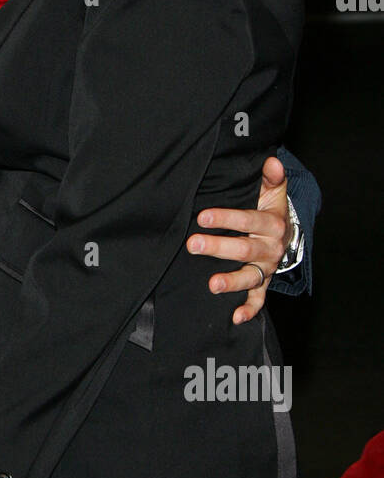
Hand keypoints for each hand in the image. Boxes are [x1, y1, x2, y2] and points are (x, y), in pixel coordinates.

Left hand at [186, 155, 288, 324]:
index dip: (227, 218)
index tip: (202, 217)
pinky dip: (249, 309)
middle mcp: (271, 248)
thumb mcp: (273, 191)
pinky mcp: (263, 283)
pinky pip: (259, 299)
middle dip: (218, 248)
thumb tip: (271, 161)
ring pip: (250, 276)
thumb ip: (272, 177)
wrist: (285, 234)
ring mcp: (266, 268)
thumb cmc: (269, 209)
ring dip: (232, 282)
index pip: (249, 220)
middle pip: (245, 249)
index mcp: (272, 223)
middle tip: (192, 245)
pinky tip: (235, 317)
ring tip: (212, 285)